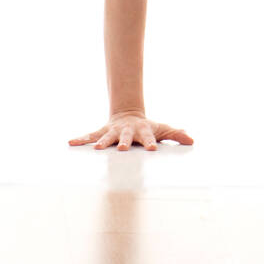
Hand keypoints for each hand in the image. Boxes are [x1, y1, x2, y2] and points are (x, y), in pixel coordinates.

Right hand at [68, 112, 193, 151]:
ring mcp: (113, 131)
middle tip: (122, 149)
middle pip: (125, 137)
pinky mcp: (102, 132)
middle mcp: (126, 131)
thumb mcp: (163, 129)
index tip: (153, 150)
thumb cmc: (148, 127)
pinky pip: (90, 135)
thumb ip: (176, 134)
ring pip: (106, 137)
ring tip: (96, 149)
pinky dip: (81, 138)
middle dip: (123, 143)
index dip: (151, 143)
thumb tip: (191, 140)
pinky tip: (71, 142)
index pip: (148, 138)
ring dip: (102, 143)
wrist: (129, 114)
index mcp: (142, 131)